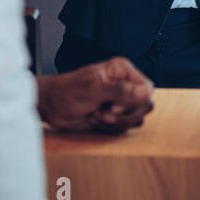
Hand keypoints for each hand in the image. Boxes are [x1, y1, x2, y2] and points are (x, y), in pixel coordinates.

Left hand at [37, 57, 153, 133]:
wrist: (52, 106)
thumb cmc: (68, 91)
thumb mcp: (94, 89)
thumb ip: (121, 90)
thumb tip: (146, 93)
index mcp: (122, 71)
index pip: (147, 87)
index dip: (135, 101)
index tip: (115, 106)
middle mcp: (125, 84)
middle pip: (145, 105)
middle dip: (125, 114)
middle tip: (105, 112)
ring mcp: (120, 101)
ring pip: (137, 118)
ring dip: (116, 123)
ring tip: (97, 115)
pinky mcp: (115, 116)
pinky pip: (125, 127)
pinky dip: (111, 128)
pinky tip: (95, 119)